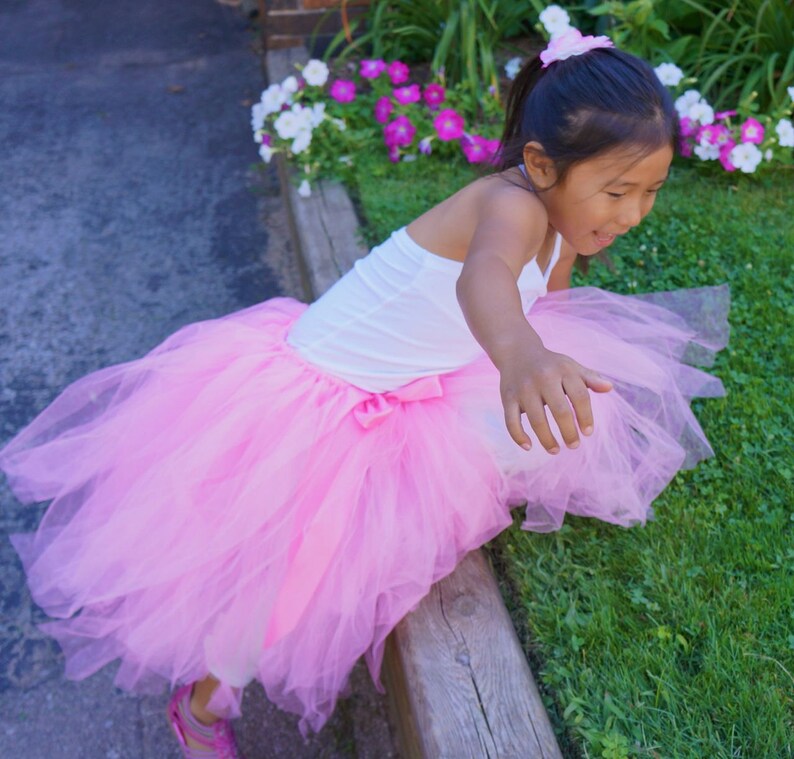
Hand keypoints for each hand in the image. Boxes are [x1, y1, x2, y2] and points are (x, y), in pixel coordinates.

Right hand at [498, 342, 612, 452]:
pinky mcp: (507, 397)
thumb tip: (609, 388)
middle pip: (560, 411)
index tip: (588, 433)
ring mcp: (523, 389)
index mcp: (563, 371)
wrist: (517, 352)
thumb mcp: (571, 367)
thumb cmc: (550, 364)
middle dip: (569, 432)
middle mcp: (543, 378)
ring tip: (555, 450)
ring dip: (547, 440)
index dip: (586, 417)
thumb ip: (590, 378)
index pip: (580, 397)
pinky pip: (511, 421)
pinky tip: (528, 446)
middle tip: (574, 445)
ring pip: (537, 420)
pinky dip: (518, 436)